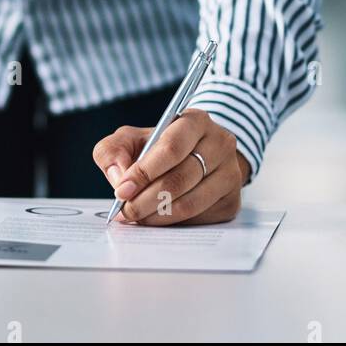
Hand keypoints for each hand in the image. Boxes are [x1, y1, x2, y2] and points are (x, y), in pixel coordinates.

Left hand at [92, 109, 250, 225]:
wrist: (195, 159)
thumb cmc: (159, 148)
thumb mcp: (131, 139)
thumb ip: (113, 151)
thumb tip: (119, 178)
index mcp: (195, 121)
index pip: (171, 148)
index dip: (144, 172)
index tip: (122, 190)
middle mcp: (220, 144)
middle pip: (181, 179)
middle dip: (146, 200)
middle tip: (125, 211)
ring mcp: (230, 174)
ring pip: (190, 203)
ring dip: (157, 216)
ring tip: (137, 217)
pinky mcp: (231, 202)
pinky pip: (199, 219)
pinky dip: (173, 223)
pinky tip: (157, 219)